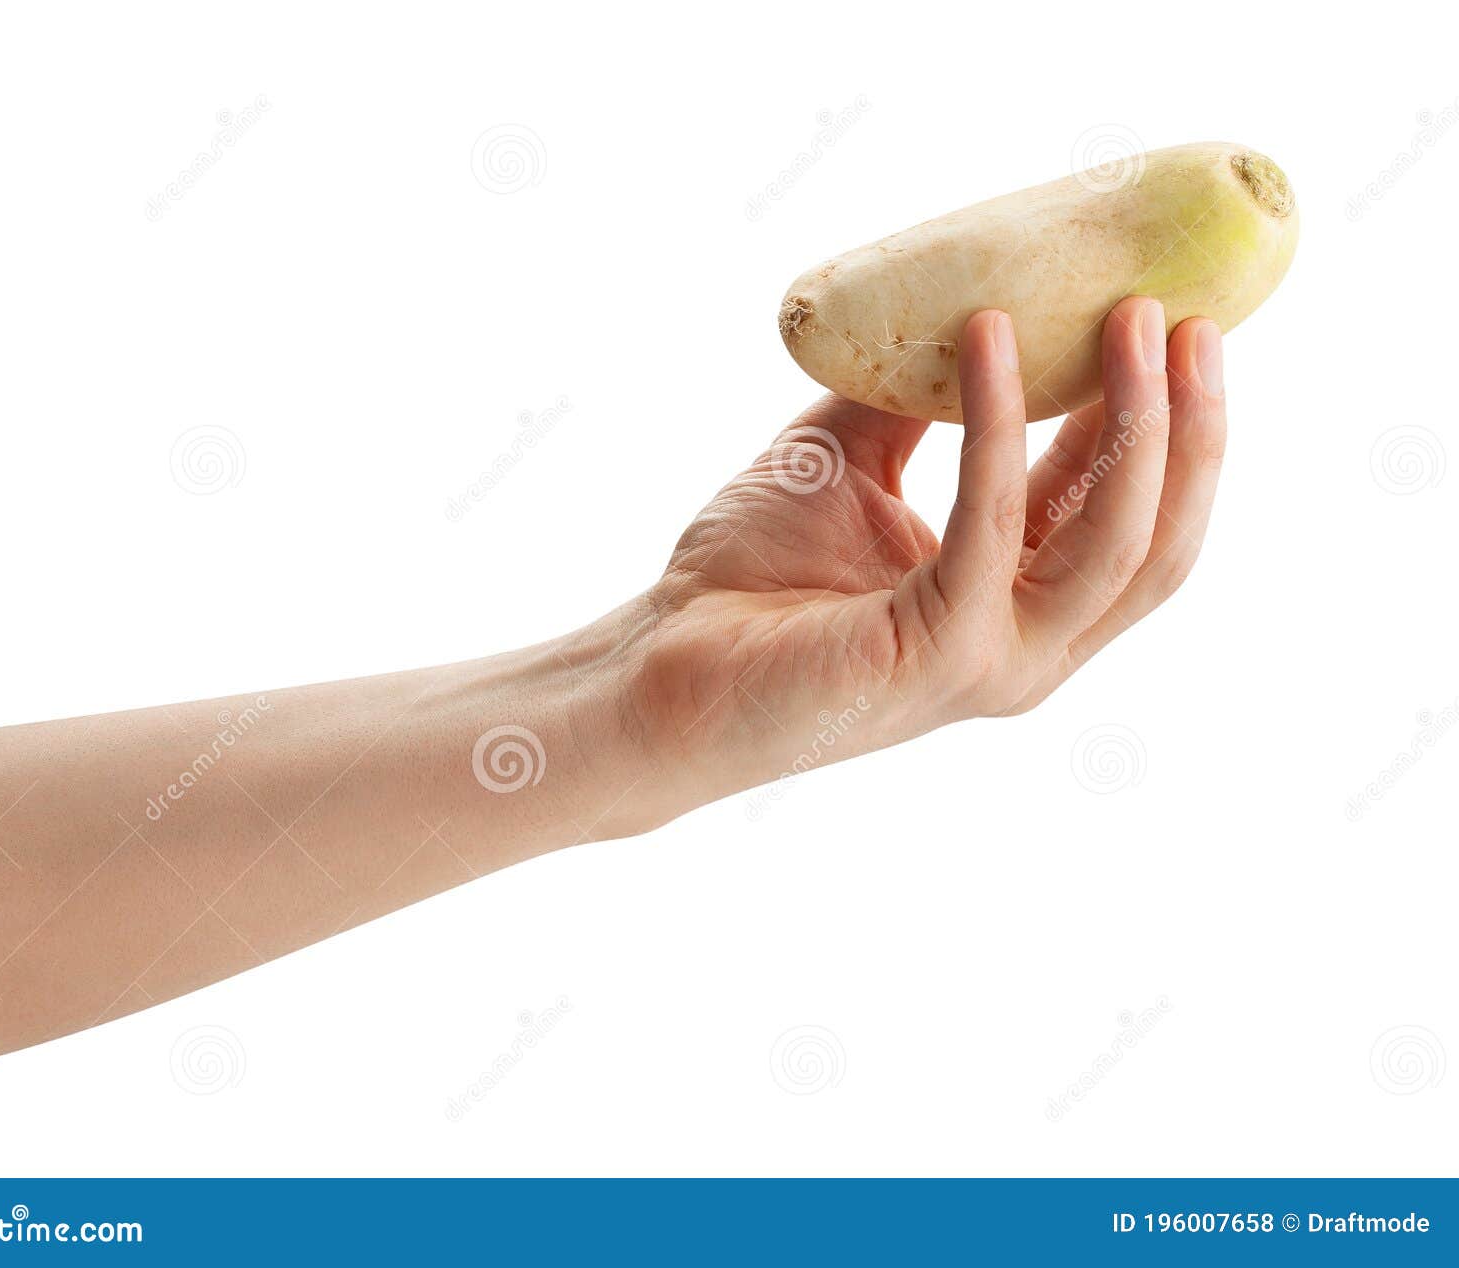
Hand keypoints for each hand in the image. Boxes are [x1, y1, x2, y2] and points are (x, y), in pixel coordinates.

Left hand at [625, 296, 1226, 811]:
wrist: (663, 665)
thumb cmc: (750, 575)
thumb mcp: (853, 461)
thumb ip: (915, 402)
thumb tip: (959, 296)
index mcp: (1017, 596)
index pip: (1123, 506)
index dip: (1163, 416)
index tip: (1173, 312)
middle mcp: (1029, 640)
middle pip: (1157, 535)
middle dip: (1188, 423)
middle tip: (1187, 314)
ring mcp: (996, 657)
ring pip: (1118, 541)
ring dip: (1137, 422)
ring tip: (1133, 316)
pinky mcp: (944, 653)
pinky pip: (995, 523)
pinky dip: (999, 426)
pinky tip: (987, 336)